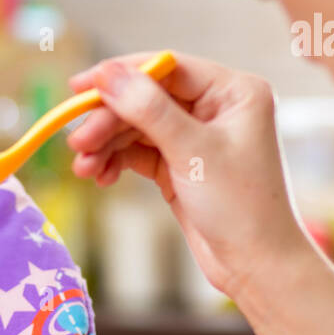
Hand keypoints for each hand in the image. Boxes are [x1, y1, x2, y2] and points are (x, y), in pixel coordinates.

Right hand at [67, 51, 309, 302]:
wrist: (256, 266)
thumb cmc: (241, 206)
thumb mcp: (192, 152)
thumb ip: (148, 110)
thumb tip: (107, 74)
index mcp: (233, 91)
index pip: (166, 69)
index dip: (120, 75)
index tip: (80, 88)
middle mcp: (216, 107)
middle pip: (145, 98)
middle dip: (108, 120)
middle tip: (77, 142)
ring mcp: (196, 136)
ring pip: (136, 126)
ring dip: (106, 144)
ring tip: (83, 168)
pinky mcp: (180, 163)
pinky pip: (138, 151)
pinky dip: (116, 161)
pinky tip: (100, 176)